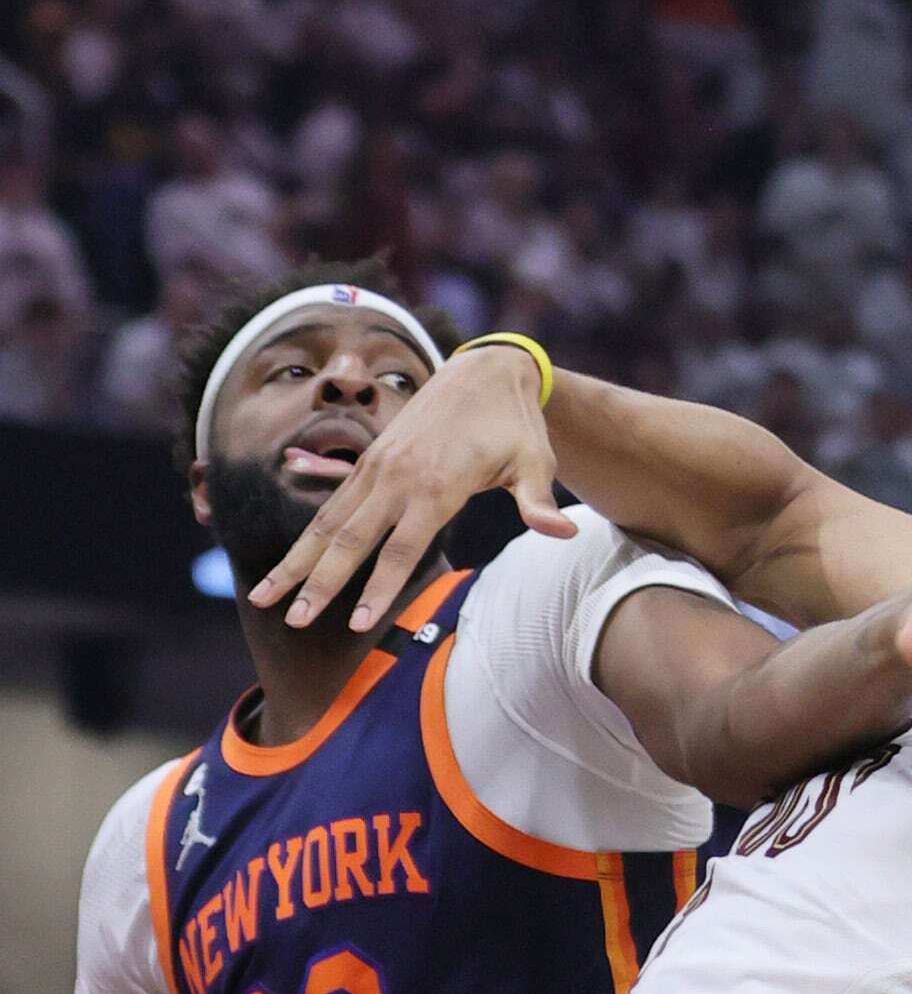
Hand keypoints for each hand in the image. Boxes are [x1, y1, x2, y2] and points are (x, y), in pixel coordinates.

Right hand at [246, 346, 575, 628]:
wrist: (485, 371)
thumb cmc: (516, 424)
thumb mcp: (536, 462)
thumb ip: (539, 503)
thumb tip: (564, 533)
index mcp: (436, 485)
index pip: (401, 548)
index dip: (379, 587)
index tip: (357, 623)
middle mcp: (397, 477)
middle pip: (350, 539)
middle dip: (319, 582)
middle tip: (291, 619)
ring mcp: (377, 468)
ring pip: (328, 522)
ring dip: (297, 561)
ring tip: (264, 596)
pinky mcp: (369, 462)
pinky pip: (331, 504)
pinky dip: (307, 535)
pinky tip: (288, 562)